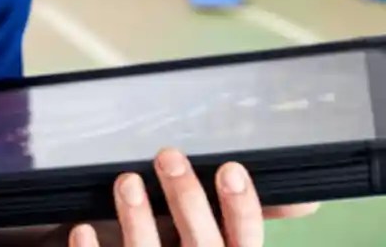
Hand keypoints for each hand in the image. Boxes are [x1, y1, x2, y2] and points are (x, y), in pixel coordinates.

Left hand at [68, 150, 318, 245]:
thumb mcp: (220, 243)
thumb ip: (246, 222)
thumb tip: (308, 200)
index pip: (245, 243)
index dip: (241, 208)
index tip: (229, 168)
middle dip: (186, 199)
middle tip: (167, 154)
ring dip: (138, 218)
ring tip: (127, 180)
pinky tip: (84, 227)